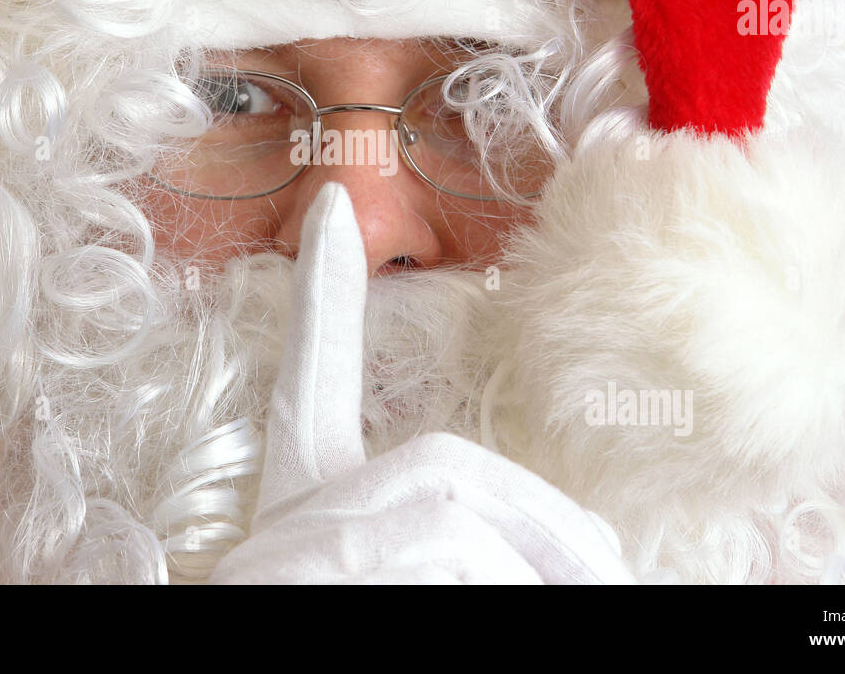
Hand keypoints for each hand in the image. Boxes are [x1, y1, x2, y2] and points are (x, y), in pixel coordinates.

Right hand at [208, 184, 635, 583]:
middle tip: (613, 567)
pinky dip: (508, 581)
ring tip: (592, 588)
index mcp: (304, 499)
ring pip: (461, 539)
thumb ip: (440, 518)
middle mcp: (297, 515)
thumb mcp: (362, 554)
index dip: (316, 297)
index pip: (304, 380)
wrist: (231, 655)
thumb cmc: (307, 603)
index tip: (326, 215)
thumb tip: (569, 516)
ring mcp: (308, 551)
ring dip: (531, 571)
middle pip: (443, 476)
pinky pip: (452, 567)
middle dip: (544, 523)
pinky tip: (514, 589)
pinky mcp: (325, 576)